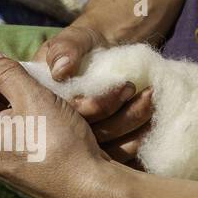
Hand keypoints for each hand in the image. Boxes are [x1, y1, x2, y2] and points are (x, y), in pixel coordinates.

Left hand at [0, 50, 113, 197]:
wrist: (88, 185)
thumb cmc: (58, 142)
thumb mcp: (31, 96)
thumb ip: (5, 73)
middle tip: (14, 70)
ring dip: (5, 99)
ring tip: (30, 84)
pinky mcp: (16, 166)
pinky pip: (6, 134)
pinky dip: (16, 115)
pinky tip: (39, 105)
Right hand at [33, 24, 154, 165]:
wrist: (102, 53)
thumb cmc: (83, 45)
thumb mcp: (73, 40)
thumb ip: (64, 49)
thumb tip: (61, 70)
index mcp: (43, 106)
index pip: (67, 117)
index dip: (97, 106)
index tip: (126, 86)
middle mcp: (59, 130)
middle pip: (89, 137)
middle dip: (122, 117)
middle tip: (146, 94)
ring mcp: (80, 143)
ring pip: (108, 149)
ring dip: (134, 126)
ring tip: (151, 99)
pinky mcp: (100, 150)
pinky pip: (119, 157)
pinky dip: (139, 142)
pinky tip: (154, 124)